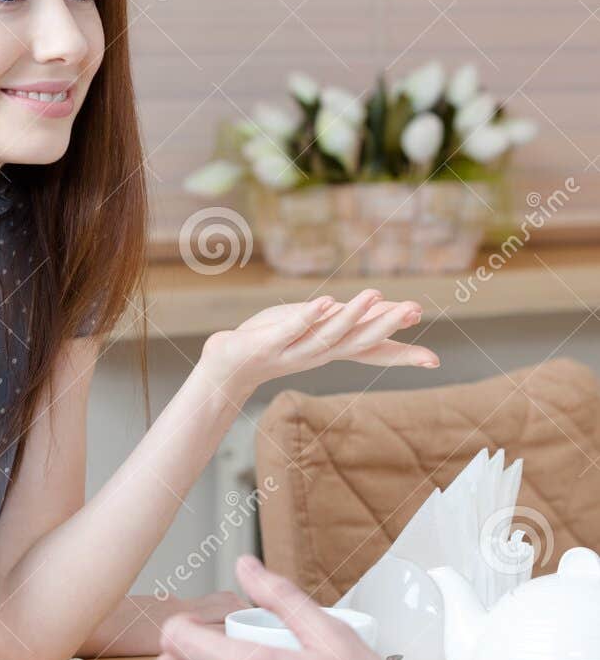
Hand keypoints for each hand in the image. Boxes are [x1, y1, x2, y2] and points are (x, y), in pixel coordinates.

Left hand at [197, 288, 438, 399]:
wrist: (226, 366)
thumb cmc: (273, 340)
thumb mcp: (316, 327)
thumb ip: (349, 320)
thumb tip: (389, 309)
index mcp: (331, 351)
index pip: (372, 354)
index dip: (402, 356)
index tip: (434, 360)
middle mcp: (317, 354)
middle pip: (358, 342)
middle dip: (385, 325)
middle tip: (414, 309)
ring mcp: (293, 351)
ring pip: (329, 335)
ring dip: (352, 315)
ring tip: (374, 294)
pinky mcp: (268, 345)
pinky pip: (293, 329)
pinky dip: (310, 317)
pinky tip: (325, 301)